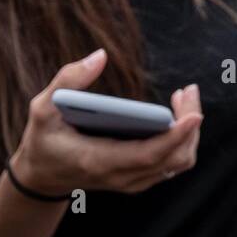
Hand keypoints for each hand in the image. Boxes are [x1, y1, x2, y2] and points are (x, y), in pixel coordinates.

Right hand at [10, 49, 203, 196]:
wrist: (41, 176)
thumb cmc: (43, 139)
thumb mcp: (43, 109)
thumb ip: (67, 81)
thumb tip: (100, 56)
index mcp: (99, 160)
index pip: (148, 155)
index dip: (176, 136)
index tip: (195, 115)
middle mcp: (121, 176)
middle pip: (174, 157)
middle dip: (190, 124)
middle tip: (189, 90)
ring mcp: (133, 180)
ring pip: (179, 162)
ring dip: (190, 131)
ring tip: (185, 96)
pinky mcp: (139, 177)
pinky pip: (173, 162)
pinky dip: (183, 138)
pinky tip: (176, 112)